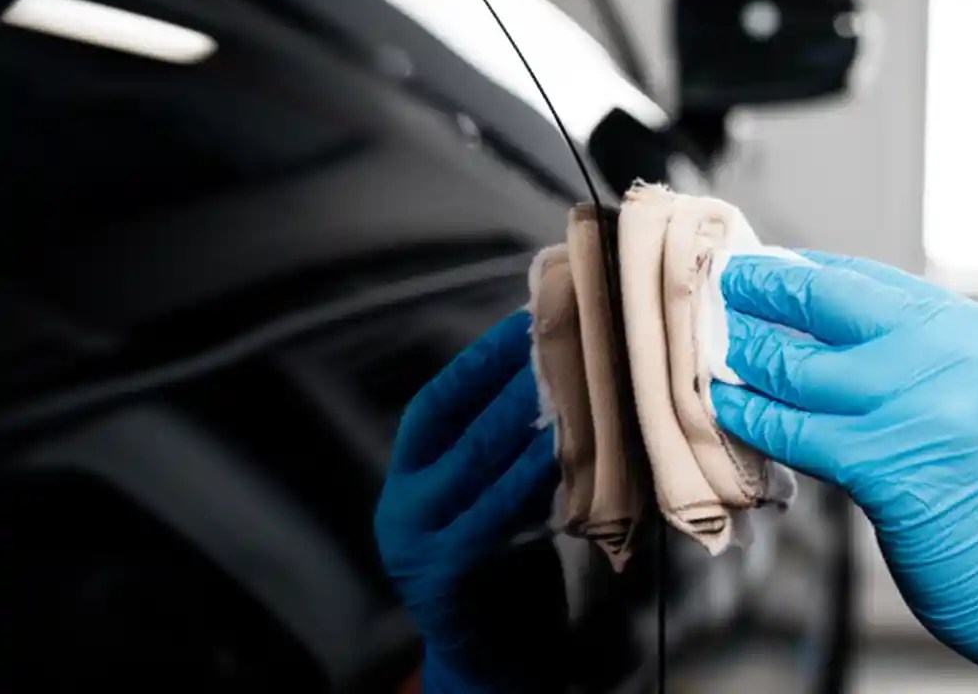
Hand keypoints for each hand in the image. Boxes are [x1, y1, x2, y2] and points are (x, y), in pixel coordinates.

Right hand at [374, 310, 564, 691]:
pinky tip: (568, 448)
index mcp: (409, 478)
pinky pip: (498, 514)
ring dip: (530, 416)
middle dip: (516, 378)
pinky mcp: (449, 576)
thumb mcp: (492, 502)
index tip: (525, 317)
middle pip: (462, 426)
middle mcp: (404, 505)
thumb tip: (556, 376)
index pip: (438, 403)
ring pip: (479, 463)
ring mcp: (420, 543)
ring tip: (573, 377)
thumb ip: (506, 454)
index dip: (480, 359)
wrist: (490, 663)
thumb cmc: (500, 569)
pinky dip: (533, 477)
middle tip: (564, 335)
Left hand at [710, 251, 977, 691]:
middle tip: (719, 284)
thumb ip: (920, 356)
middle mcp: (946, 355)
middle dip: (761, 290)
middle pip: (825, 302)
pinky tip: (726, 407)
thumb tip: (831, 332)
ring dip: (744, 354)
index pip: (867, 277)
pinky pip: (793, 430)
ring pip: (799, 365)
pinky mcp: (884, 466)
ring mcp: (914, 407)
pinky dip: (751, 417)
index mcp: (971, 330)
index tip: (762, 266)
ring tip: (710, 345)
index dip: (802, 268)